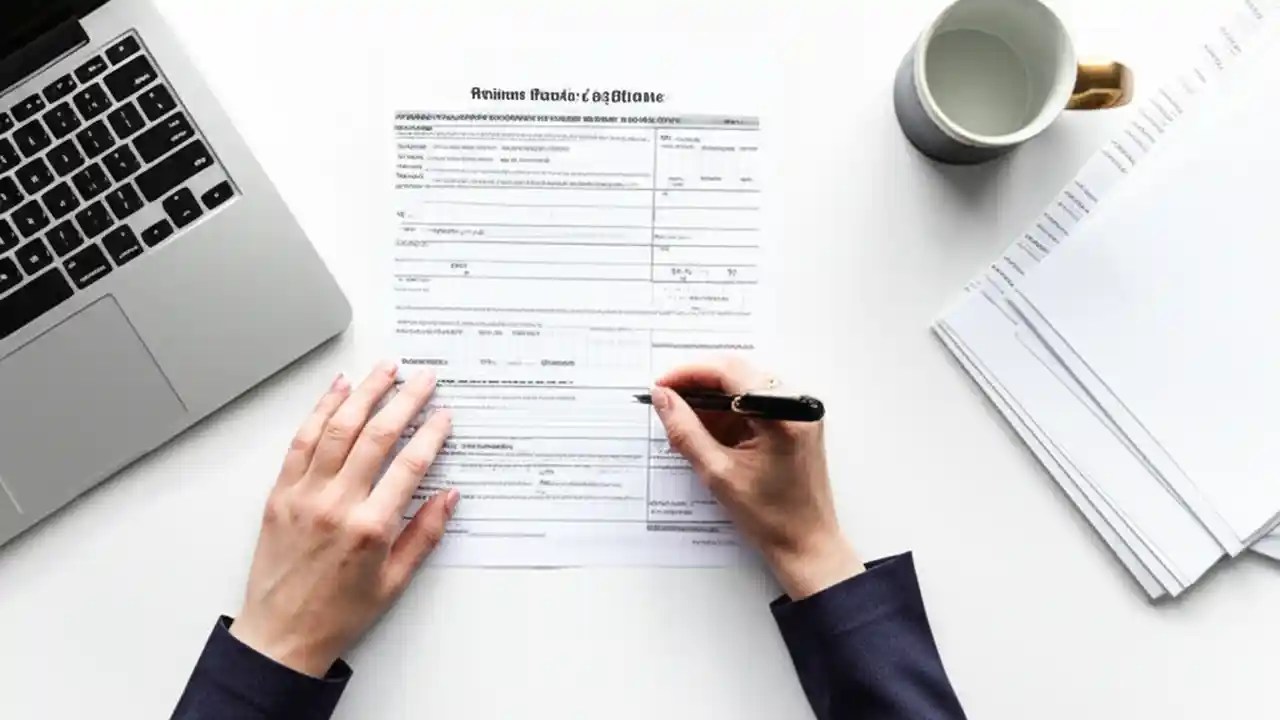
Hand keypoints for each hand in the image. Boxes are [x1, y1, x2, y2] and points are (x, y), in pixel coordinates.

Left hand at [230, 362, 457, 676]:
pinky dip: (319, 411)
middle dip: (404, 401)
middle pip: (376, 436)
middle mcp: (336, 505)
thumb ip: (424, 535)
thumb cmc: (337, 614)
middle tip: (423, 378)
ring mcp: (304, 495)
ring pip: (337, 429)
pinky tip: (337, 391)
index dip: (430, 434)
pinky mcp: (280, 494)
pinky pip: (301, 442)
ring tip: (384, 370)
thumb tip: (448, 497)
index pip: (409, 466)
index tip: (443, 415)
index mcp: (370, 529)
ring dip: (363, 393)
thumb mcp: (394, 582)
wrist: (279, 636)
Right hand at [651, 358, 863, 599]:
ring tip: (682, 424)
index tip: (662, 385)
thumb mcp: (717, 473)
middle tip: (666, 400)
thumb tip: (664, 399)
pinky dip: (727, 414)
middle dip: (697, 385)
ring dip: (710, 401)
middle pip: (736, 374)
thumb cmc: (772, 518)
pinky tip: (706, 432)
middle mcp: (795, 406)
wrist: (806, 545)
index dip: (689, 373)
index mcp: (782, 414)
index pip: (729, 372)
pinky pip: (753, 404)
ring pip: (743, 387)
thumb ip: (685, 431)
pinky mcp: (793, 424)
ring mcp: (797, 414)